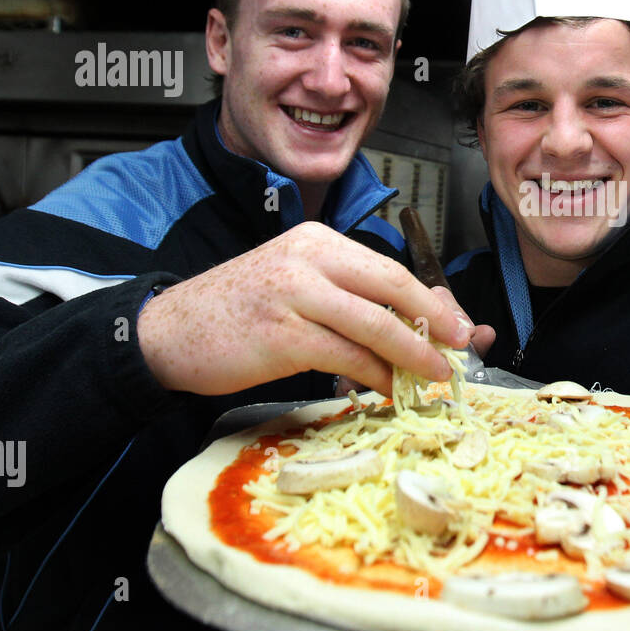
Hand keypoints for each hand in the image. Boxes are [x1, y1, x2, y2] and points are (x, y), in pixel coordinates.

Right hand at [138, 222, 471, 396]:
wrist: (169, 333)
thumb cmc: (237, 314)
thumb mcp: (296, 287)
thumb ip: (348, 298)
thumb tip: (417, 324)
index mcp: (317, 241)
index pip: (391, 267)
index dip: (432, 299)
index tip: (460, 324)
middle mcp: (309, 258)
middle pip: (393, 286)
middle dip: (435, 320)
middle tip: (460, 346)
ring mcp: (294, 294)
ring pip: (376, 323)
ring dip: (413, 354)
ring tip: (433, 375)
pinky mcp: (282, 334)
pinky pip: (347, 356)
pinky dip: (376, 376)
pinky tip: (388, 389)